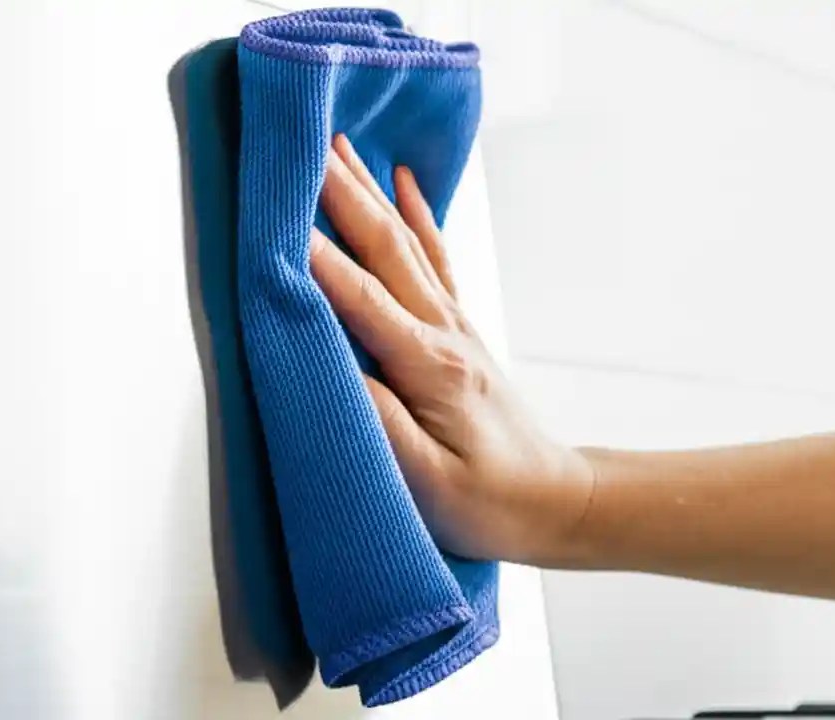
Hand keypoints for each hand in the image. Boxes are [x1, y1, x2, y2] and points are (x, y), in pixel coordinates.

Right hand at [310, 135, 594, 563]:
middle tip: (300, 145)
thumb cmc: (488, 505)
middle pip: (385, 247)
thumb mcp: (426, 482)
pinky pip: (435, 257)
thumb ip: (377, 423)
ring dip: (367, 189)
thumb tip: (328, 365)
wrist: (558, 504)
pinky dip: (417, 213)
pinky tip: (403, 181)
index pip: (362, 299)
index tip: (276, 217)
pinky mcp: (458, 332)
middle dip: (339, 192)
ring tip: (336, 143)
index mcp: (430, 367)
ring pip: (405, 241)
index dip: (315, 259)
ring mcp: (455, 326)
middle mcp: (444, 332)